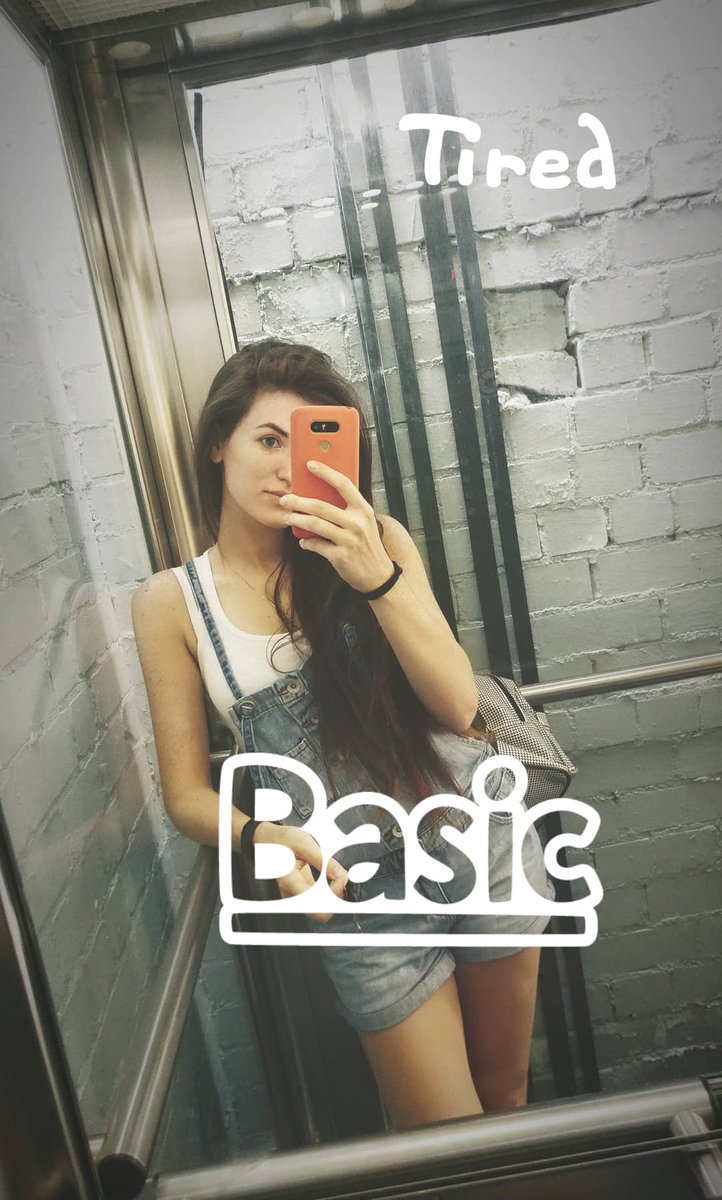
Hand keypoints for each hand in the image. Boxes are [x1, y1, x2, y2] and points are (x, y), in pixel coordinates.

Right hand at [254, 821, 347, 923]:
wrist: (268, 840)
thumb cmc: (280, 840)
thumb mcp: (304, 843)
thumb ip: (323, 861)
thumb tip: (341, 875)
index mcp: (289, 882)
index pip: (316, 904)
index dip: (333, 894)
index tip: (342, 877)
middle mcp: (291, 894)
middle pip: (319, 913)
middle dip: (336, 899)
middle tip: (343, 880)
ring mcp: (295, 896)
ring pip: (320, 910)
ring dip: (334, 897)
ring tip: (340, 879)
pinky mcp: (300, 894)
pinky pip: (317, 902)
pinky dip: (329, 894)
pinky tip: (334, 881)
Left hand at [279, 460, 394, 591]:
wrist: (378, 575)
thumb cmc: (367, 546)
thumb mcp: (364, 523)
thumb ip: (347, 511)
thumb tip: (318, 498)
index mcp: (363, 510)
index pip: (343, 484)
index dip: (325, 472)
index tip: (309, 464)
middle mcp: (357, 522)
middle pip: (321, 506)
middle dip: (298, 501)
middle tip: (285, 499)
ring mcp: (349, 539)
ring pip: (315, 524)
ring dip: (297, 520)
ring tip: (288, 518)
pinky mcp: (341, 556)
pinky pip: (316, 545)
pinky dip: (306, 543)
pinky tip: (303, 542)